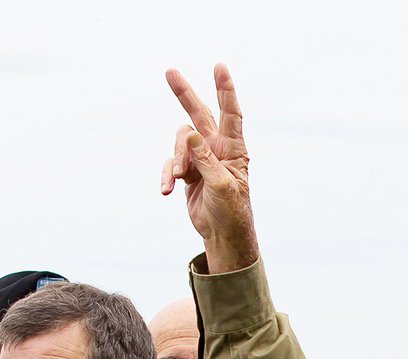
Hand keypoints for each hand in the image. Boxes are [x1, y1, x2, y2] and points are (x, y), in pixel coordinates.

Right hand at [162, 63, 258, 273]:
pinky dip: (167, 174)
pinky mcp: (187, 171)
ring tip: (180, 178)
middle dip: (185, 94)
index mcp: (233, 150)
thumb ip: (205, 160)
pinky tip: (166, 190)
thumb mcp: (222, 186)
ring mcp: (200, 159)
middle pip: (199, 115)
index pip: (231, 115)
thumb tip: (189, 133)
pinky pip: (171, 163)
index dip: (225, 91)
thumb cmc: (232, 212)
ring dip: (176, 159)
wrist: (223, 234)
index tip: (220, 67)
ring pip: (180, 141)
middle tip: (170, 72)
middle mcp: (216, 149)